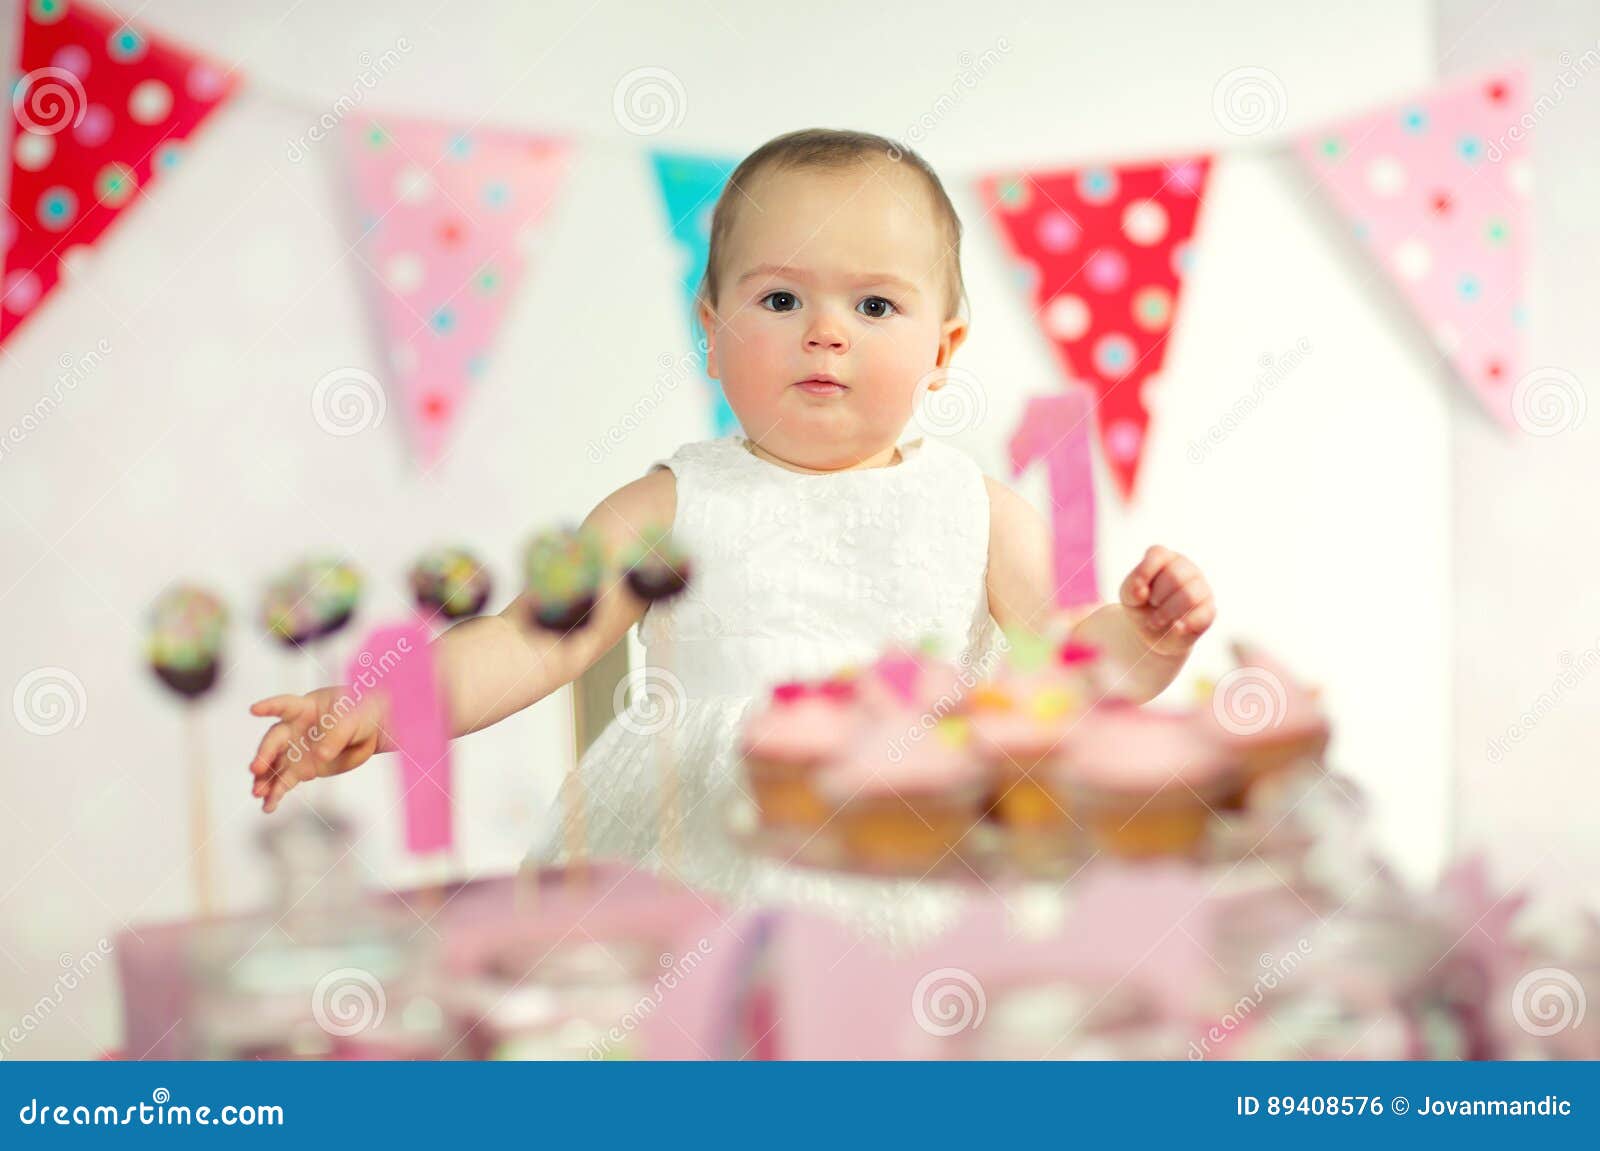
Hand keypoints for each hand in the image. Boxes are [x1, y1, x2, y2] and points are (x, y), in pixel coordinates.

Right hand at [248, 686, 385, 812]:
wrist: (367, 733)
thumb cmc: (359, 715)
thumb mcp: (354, 719)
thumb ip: (336, 735)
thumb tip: (320, 756)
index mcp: (305, 708)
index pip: (285, 705)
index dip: (270, 706)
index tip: (255, 709)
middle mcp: (293, 730)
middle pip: (274, 740)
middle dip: (264, 754)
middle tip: (256, 769)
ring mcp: (295, 751)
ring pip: (274, 765)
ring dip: (264, 780)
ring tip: (258, 794)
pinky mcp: (301, 770)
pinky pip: (284, 782)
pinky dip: (276, 795)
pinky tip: (268, 807)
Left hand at [1118, 545, 1215, 656]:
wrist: (1153, 633)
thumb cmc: (1141, 607)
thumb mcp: (1129, 597)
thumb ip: (1131, 589)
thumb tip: (1142, 592)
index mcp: (1164, 558)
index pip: (1158, 554)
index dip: (1145, 572)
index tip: (1137, 592)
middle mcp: (1186, 568)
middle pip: (1175, 576)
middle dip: (1157, 597)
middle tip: (1151, 606)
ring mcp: (1201, 587)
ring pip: (1190, 595)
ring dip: (1168, 612)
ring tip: (1156, 621)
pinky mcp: (1209, 608)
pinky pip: (1204, 614)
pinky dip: (1186, 624)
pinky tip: (1176, 628)